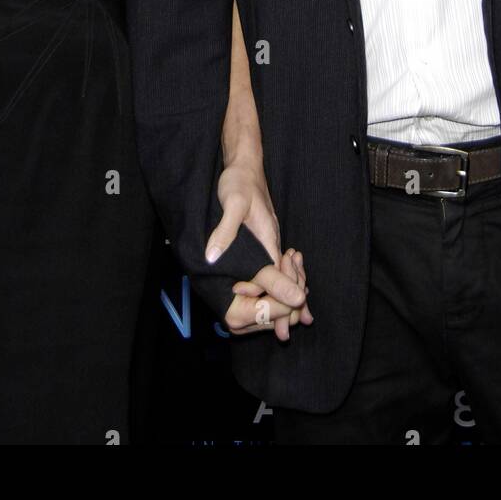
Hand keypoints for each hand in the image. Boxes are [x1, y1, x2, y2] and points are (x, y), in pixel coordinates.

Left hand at [208, 157, 312, 338]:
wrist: (246, 164)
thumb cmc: (239, 182)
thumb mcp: (231, 203)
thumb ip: (224, 231)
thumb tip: (214, 257)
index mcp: (268, 239)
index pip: (277, 278)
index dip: (276, 301)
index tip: (277, 323)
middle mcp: (273, 243)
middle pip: (285, 281)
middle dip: (286, 308)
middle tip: (285, 335)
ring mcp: (269, 241)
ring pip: (281, 277)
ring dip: (283, 300)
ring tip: (285, 326)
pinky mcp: (263, 239)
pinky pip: (273, 268)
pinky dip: (277, 286)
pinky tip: (274, 296)